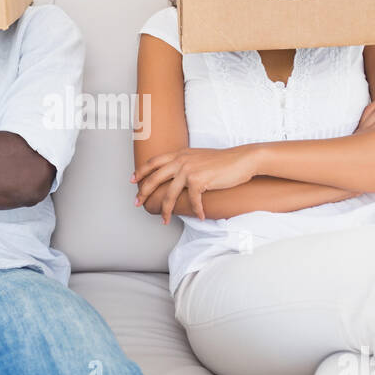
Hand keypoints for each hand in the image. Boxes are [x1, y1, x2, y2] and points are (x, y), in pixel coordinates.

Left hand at [131, 146, 257, 222]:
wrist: (241, 159)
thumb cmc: (223, 161)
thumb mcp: (198, 157)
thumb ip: (185, 163)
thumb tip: (177, 176)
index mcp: (179, 154)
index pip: (154, 162)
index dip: (141, 171)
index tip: (132, 180)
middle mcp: (181, 160)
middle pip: (155, 178)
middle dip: (144, 192)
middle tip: (138, 203)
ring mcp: (188, 170)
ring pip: (170, 194)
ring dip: (166, 210)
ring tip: (165, 220)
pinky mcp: (198, 180)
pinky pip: (193, 200)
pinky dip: (197, 210)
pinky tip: (201, 216)